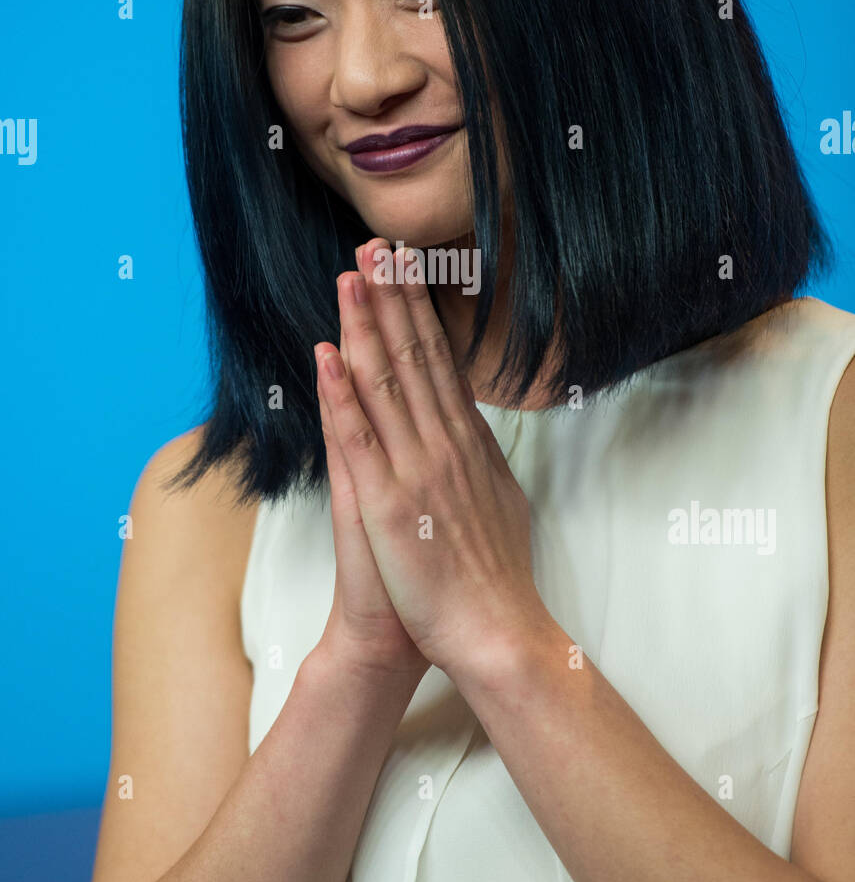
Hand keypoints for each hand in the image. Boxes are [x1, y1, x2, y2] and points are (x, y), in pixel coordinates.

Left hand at [315, 238, 546, 679]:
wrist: (497, 633)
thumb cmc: (496, 577)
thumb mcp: (502, 502)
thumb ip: (482, 461)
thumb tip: (474, 432)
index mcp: (469, 443)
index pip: (440, 362)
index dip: (418, 313)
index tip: (405, 271)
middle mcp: (445, 445)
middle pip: (414, 358)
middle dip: (393, 299)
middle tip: (375, 248)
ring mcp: (417, 470)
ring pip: (387, 383)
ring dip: (366, 326)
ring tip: (350, 278)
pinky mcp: (389, 503)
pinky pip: (359, 438)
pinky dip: (342, 394)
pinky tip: (329, 354)